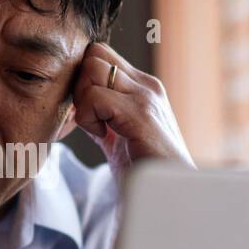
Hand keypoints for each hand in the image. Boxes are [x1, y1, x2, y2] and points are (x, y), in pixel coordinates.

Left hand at [69, 42, 194, 183]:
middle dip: (79, 84)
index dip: (82, 79)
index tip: (84, 112)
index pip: (100, 55)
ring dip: (83, 101)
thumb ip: (103, 120)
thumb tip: (78, 111)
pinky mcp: (140, 114)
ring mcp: (145, 96)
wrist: (170, 193)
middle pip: (94, 54)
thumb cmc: (145, 170)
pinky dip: (88, 118)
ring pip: (92, 69)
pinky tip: (103, 136)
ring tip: (98, 128)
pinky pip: (95, 97)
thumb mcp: (120, 138)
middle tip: (87, 117)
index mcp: (142, 87)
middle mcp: (145, 85)